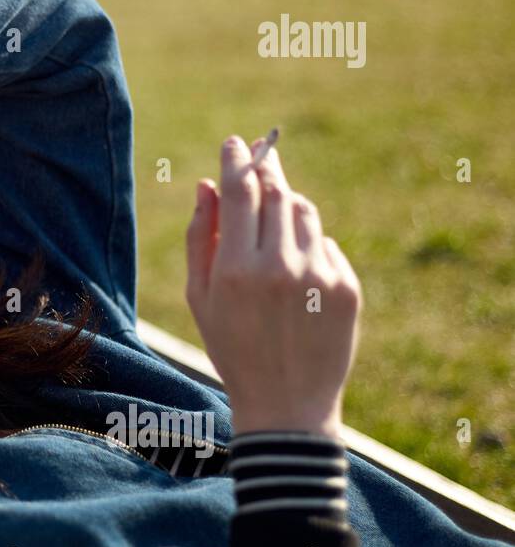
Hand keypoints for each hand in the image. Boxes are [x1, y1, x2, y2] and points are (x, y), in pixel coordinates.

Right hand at [184, 135, 362, 437]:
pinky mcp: (346, 287)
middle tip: (259, 155)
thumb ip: (201, 237)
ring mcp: (318, 276)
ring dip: (287, 206)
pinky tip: (295, 273)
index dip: (237, 159)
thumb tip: (207, 185)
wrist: (287, 404)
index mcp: (236, 269)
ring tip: (272, 225)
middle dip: (266, 169)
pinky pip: (326, 244)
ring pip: (305, 213)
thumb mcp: (200, 297)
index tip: (235, 142)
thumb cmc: (231, 348)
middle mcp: (280, 266)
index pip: (240, 190)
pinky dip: (308, 245)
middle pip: (276, 192)